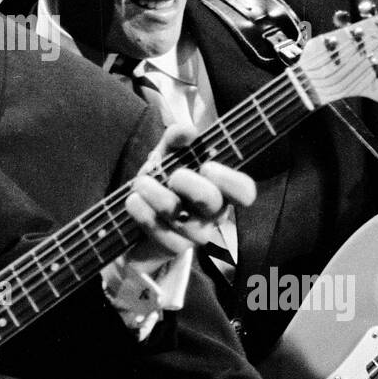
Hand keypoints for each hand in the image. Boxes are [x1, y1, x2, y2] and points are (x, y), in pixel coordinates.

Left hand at [125, 122, 255, 264]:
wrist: (136, 214)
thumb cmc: (161, 180)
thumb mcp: (167, 156)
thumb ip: (175, 140)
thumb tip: (187, 131)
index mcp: (219, 189)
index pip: (244, 190)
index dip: (231, 181)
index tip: (208, 166)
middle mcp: (212, 214)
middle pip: (214, 204)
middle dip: (194, 187)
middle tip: (174, 176)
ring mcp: (194, 234)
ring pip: (187, 223)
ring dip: (161, 200)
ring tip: (140, 183)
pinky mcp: (173, 247)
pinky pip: (166, 238)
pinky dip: (146, 217)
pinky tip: (133, 201)